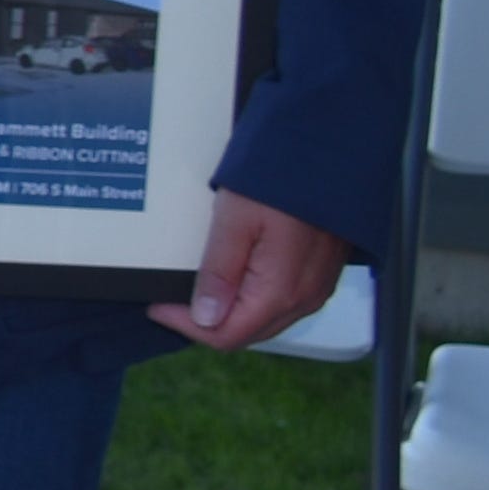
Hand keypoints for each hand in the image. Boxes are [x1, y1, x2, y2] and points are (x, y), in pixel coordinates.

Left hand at [158, 188, 349, 352]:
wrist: (330, 153)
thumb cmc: (281, 180)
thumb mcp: (235, 220)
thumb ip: (220, 272)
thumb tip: (205, 317)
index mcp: (281, 291)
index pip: (227, 335)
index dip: (187, 326)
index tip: (158, 305)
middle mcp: (305, 299)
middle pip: (247, 333)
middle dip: (206, 323)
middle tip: (171, 299)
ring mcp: (316, 288)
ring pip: (265, 321)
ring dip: (230, 313)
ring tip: (196, 289)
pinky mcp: (321, 274)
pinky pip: (282, 303)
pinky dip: (252, 301)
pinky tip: (234, 281)